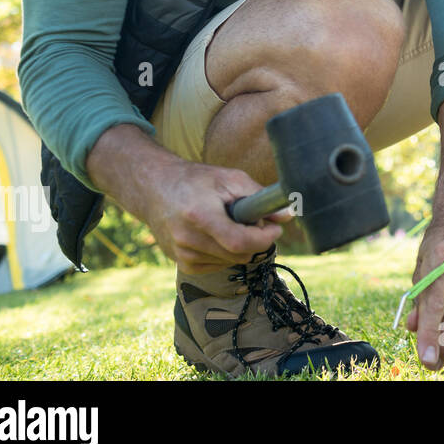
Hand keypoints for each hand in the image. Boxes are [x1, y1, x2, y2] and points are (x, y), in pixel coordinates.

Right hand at [141, 155, 289, 273]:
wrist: (155, 189)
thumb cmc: (196, 180)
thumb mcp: (229, 179)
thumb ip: (258, 197)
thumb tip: (287, 215)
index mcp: (199, 216)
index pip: (239, 242)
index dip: (264, 238)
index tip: (275, 228)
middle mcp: (187, 240)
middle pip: (239, 254)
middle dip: (255, 240)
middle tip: (254, 221)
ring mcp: (182, 256)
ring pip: (232, 261)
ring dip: (241, 246)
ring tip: (230, 222)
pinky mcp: (183, 265)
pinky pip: (219, 265)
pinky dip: (227, 252)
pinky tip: (217, 233)